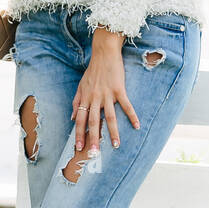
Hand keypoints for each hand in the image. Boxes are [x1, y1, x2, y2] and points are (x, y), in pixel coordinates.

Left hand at [72, 30, 139, 152]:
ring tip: (116, 145)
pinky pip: (126, 105)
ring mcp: (107, 94)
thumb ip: (76, 102)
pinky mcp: (119, 90)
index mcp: (85, 98)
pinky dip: (132, 116)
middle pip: (93, 122)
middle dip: (93, 139)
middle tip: (94, 153)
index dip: (79, 134)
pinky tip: (137, 126)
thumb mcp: (80, 86)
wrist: (104, 54)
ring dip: (112, 132)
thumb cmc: (93, 70)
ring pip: (109, 117)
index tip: (78, 148)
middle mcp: (94, 98)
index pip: (79, 120)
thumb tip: (71, 118)